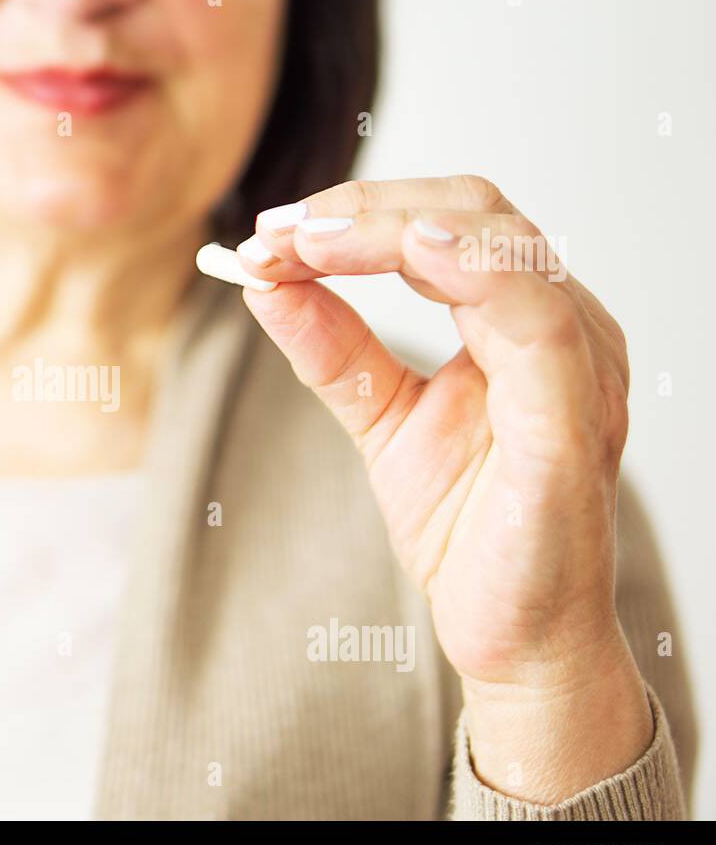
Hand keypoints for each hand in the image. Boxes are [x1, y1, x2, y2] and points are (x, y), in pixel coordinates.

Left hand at [238, 176, 652, 802]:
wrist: (512, 635)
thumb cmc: (468, 529)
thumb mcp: (380, 419)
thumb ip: (334, 348)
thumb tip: (266, 280)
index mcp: (520, 322)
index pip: (443, 226)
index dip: (355, 214)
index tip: (270, 232)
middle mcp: (561, 329)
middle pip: (472, 213)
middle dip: (364, 209)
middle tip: (278, 231)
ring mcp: (579, 369)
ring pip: (501, 246)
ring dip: (394, 228)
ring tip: (311, 239)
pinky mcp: (575, 422)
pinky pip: (536, 321)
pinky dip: (470, 271)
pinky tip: (408, 253)